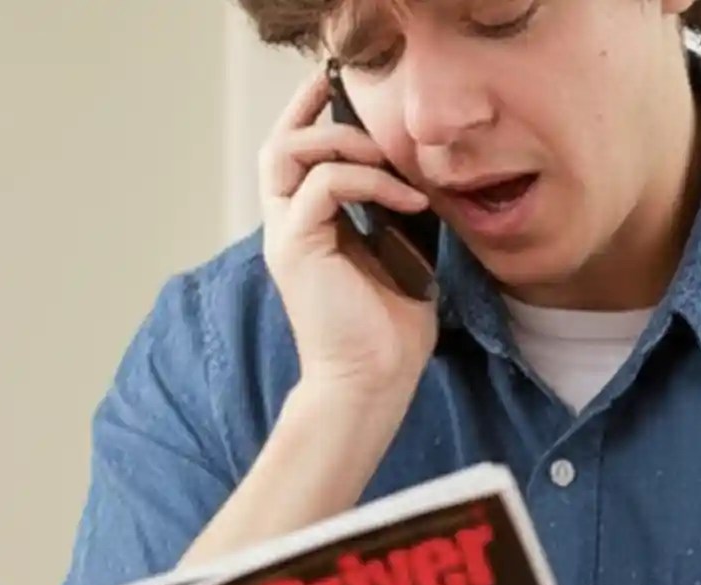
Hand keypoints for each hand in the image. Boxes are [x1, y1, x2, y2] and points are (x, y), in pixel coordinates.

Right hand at [258, 69, 437, 396]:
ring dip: (343, 141)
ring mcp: (287, 235)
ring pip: (288, 153)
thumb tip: (421, 176)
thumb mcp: (402, 256)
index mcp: (308, 227)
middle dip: (313, 110)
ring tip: (388, 157)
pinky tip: (407, 198)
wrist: (373, 382)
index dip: (313, 116)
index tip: (343, 86)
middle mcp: (288, 226)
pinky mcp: (297, 247)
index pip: (297, 157)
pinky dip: (369, 180)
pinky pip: (325, 185)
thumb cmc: (388, 330)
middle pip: (279, 144)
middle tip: (351, 92)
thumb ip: (396, 215)